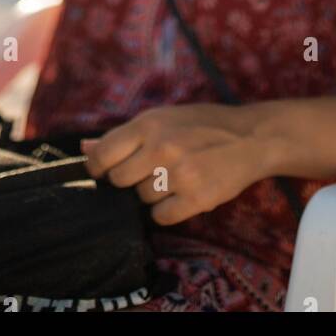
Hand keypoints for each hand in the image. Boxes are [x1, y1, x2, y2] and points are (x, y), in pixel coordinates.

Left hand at [79, 104, 268, 225]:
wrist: (251, 137)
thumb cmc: (202, 125)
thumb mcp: (163, 118)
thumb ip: (124, 135)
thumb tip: (84, 149)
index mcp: (149, 124)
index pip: (102, 155)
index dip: (98, 167)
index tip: (104, 171)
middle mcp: (161, 148)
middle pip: (119, 180)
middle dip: (129, 179)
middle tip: (148, 171)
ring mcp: (180, 174)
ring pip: (141, 199)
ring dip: (152, 193)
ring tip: (172, 178)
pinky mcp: (197, 199)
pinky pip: (161, 217)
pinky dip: (167, 210)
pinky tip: (181, 194)